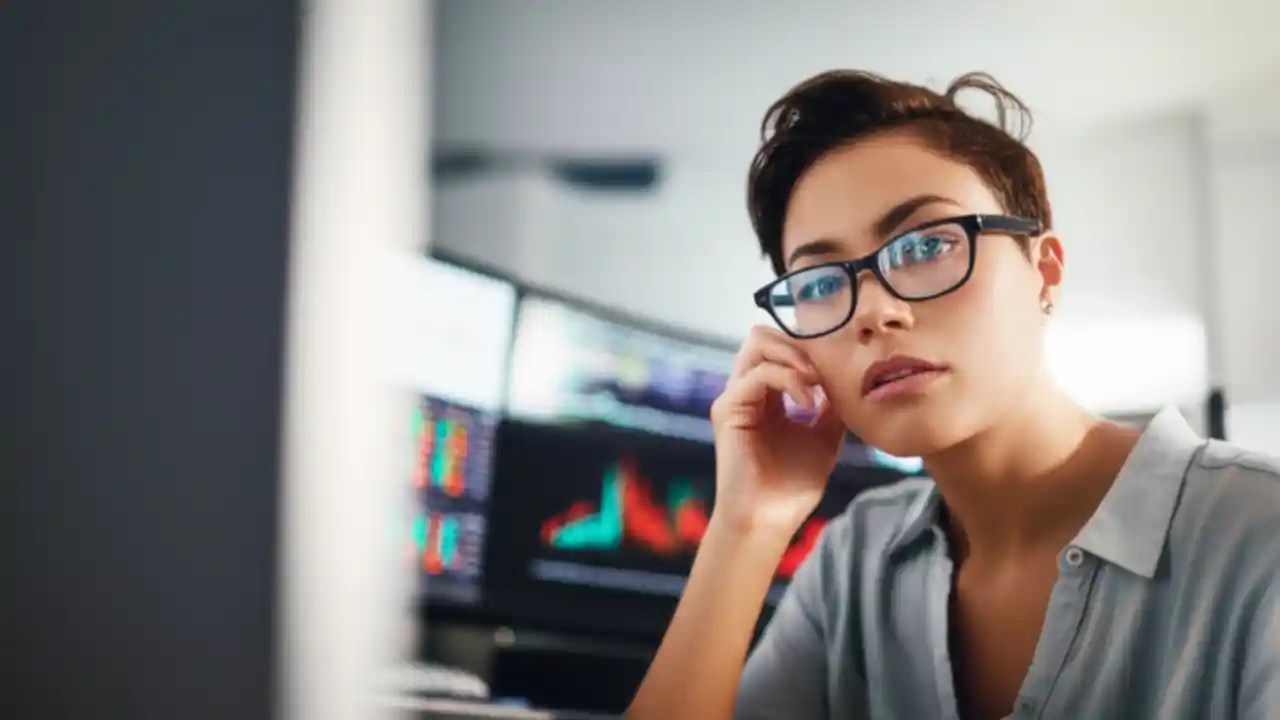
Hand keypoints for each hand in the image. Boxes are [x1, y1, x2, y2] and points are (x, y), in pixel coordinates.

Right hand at [709, 326, 846, 536]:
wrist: (770, 520)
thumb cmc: (792, 486)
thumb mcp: (824, 437)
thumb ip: (832, 407)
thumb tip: (851, 380)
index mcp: (766, 395)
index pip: (779, 347)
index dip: (809, 347)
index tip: (838, 364)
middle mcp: (746, 391)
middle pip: (763, 336)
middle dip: (799, 342)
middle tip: (825, 368)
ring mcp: (734, 397)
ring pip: (758, 344)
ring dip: (795, 355)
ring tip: (818, 381)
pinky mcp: (728, 409)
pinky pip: (759, 375)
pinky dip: (789, 379)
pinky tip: (808, 400)